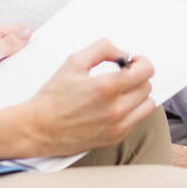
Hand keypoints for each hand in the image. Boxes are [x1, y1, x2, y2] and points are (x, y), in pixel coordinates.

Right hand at [24, 39, 156, 156]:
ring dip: (139, 94)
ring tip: (123, 90)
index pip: (146, 71)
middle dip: (138, 76)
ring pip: (148, 105)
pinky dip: (131, 110)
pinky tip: (115, 105)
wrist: (39, 128)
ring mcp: (117, 126)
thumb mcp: (74, 62)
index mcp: (106, 88)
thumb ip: (102, 49)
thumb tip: (123, 53)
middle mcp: (115, 109)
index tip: (134, 62)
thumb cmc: (54, 97)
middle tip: (124, 74)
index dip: (142, 62)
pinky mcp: (114, 138)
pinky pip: (137, 120)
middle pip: (147, 86)